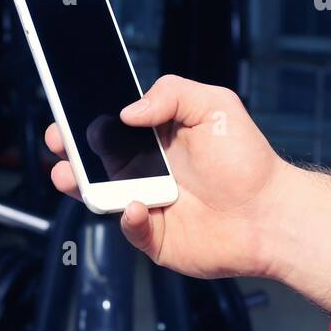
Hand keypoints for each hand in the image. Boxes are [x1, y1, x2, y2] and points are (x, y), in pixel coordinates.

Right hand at [45, 75, 290, 278]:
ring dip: (78, 184)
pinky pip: (129, 228)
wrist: (272, 214)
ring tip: (67, 175)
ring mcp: (146, 204)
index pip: (109, 127)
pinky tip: (137, 206)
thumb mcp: (214, 105)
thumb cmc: (247, 159)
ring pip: (99, 196)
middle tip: (58, 142)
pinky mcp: (153, 237)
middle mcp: (144, 171)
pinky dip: (127, 218)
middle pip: (93, 161)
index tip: (64, 113)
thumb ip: (171, 93)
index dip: (83, 120)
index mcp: (153, 139)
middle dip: (68, 151)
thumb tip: (127, 113)